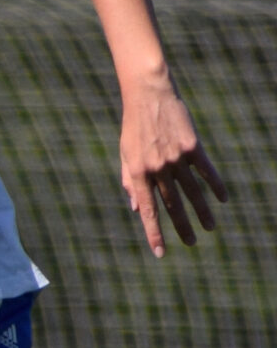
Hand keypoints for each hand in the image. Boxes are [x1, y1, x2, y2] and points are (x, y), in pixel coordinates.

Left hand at [120, 87, 225, 254]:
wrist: (148, 96)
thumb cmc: (133, 127)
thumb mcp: (124, 154)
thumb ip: (129, 181)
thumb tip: (137, 208)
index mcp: (137, 173)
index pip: (148, 210)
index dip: (154, 232)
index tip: (160, 252)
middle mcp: (157, 169)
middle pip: (173, 205)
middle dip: (182, 227)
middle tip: (192, 244)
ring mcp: (175, 158)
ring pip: (192, 192)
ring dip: (202, 212)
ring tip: (210, 228)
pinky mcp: (192, 146)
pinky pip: (206, 171)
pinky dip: (215, 185)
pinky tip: (223, 199)